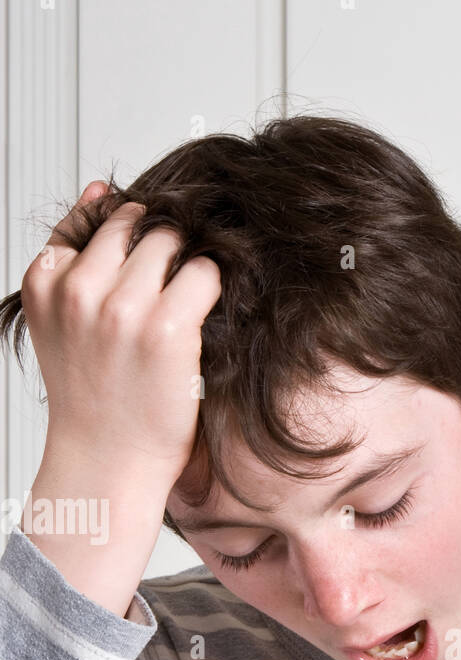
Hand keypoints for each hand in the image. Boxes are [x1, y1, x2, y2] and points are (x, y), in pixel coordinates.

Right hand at [19, 181, 220, 483]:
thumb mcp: (62, 322)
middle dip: (159, 244)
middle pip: (136, 224)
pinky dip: (212, 288)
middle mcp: (79, 289)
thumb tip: (103, 191)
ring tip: (186, 303)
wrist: (108, 462)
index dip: (124, 237)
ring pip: (171, 242)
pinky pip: (204, 273)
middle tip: (172, 284)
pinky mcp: (168, 328)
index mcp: (44, 281)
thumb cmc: (94, 398)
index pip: (90, 218)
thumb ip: (76, 255)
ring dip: (187, 263)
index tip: (139, 266)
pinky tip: (203, 318)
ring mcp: (123, 307)